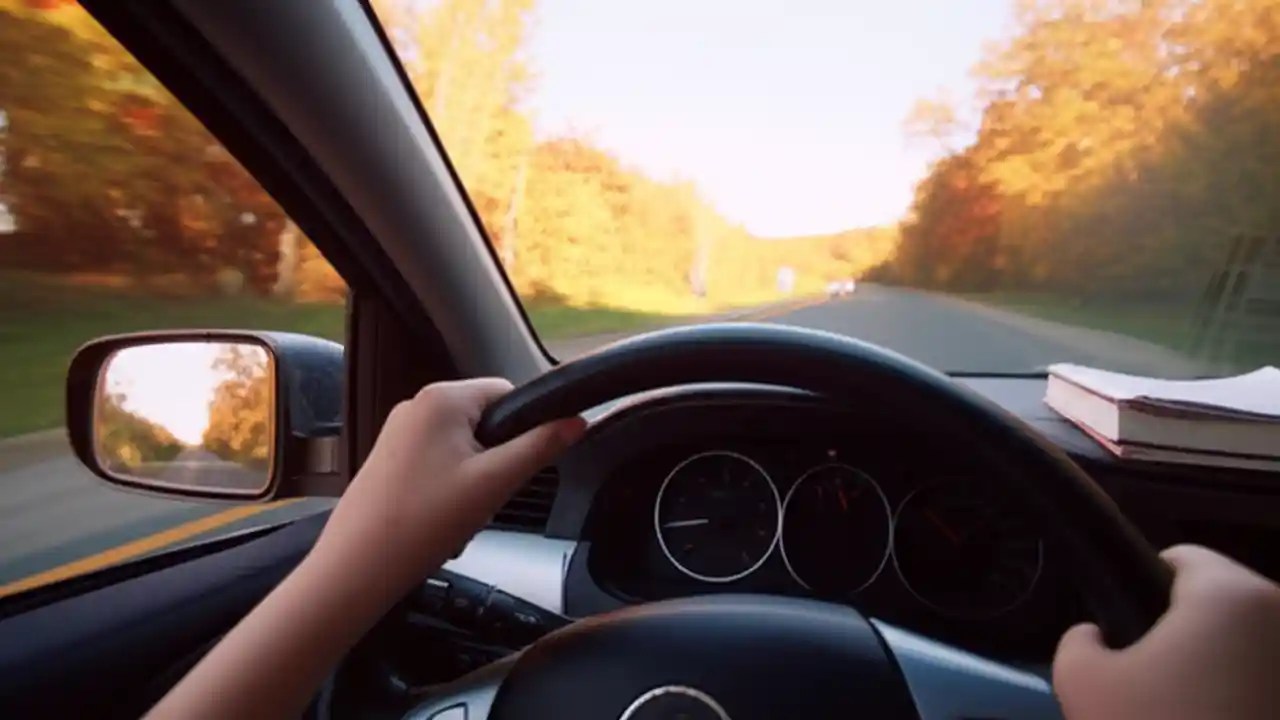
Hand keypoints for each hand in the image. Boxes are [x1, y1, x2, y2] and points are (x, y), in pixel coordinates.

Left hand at [314, 378, 584, 594]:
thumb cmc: (422, 522)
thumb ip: (540, 447)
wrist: (358, 567)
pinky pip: (438, 461)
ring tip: (459, 512)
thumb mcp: (495, 483)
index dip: (525, 428)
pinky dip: (450, 487)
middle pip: (485, 420)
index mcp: (442, 398)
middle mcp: (416, 405)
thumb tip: (577, 421)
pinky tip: (440, 517)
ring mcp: (398, 432)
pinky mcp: (388, 459)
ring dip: (474, 477)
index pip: (508, 393)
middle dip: (496, 458)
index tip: (518, 467)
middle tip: (486, 497)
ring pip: (463, 445)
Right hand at [1053, 545, 1279, 719]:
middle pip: (1221, 608)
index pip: (1180, 559)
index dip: (1141, 589)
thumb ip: (1078, 642)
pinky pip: (1264, 685)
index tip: (1124, 636)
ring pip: (1250, 652)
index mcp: (1231, 594)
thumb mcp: (1082, 683)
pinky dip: (1248, 701)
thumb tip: (1098, 637)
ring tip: (1191, 715)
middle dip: (1187, 638)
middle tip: (1153, 688)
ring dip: (1224, 674)